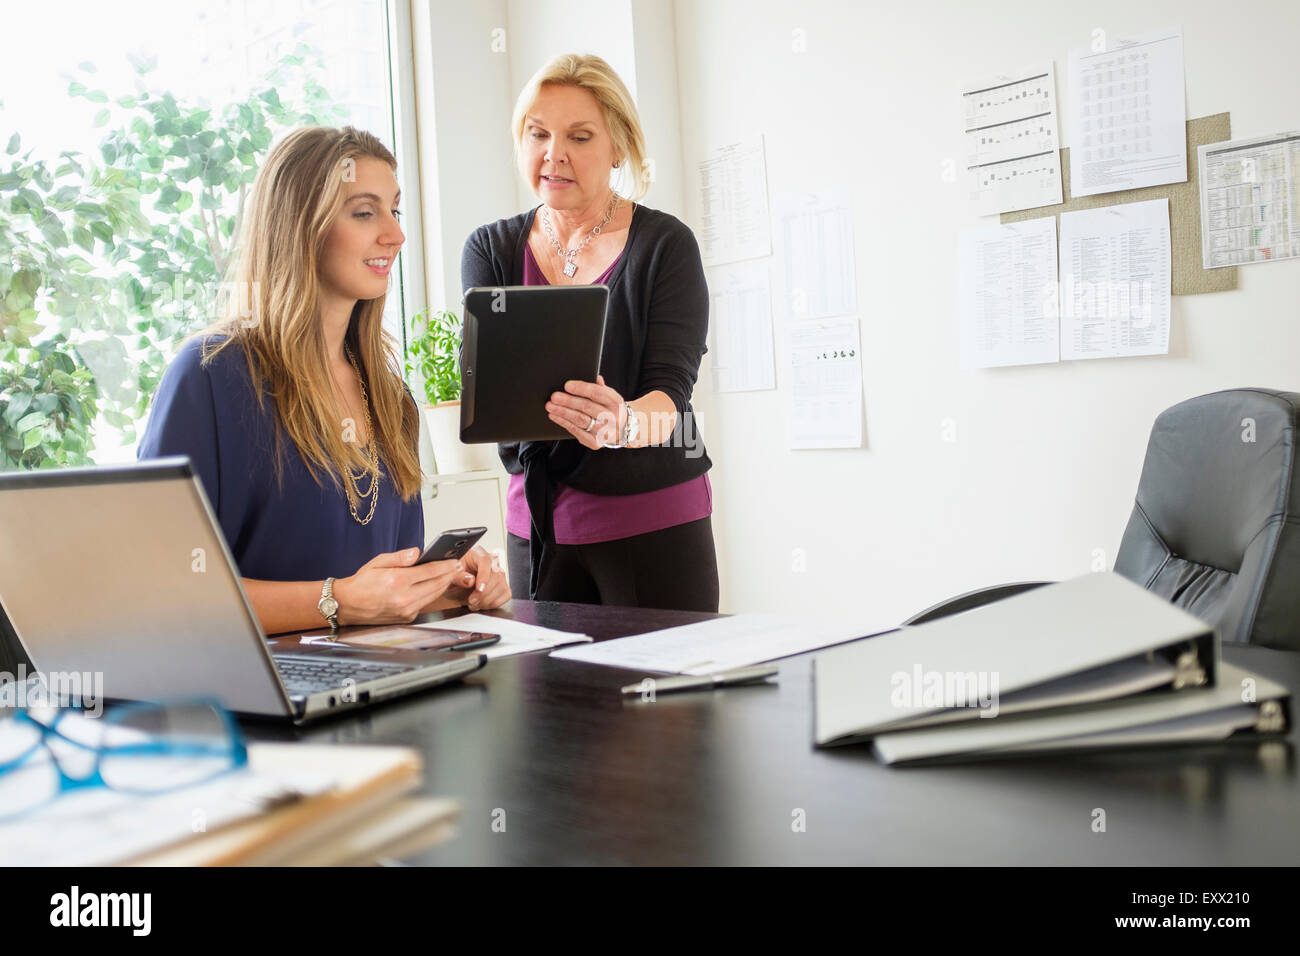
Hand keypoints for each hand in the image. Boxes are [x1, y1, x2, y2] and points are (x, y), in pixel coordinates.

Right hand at [333, 548, 467, 625]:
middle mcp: (403, 597)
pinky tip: (434, 587)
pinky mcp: (406, 618)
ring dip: (443, 585)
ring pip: (433, 596)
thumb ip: (399, 557)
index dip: (445, 566)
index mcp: (397, 581)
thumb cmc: (361, 583)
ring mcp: (406, 610)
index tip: (454, 561)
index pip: (430, 571)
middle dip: (449, 575)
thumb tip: (418, 552)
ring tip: (449, 575)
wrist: (347, 605)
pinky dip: (431, 595)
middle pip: (436, 585)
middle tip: (457, 567)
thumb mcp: (377, 562)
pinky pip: (424, 604)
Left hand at [440, 546, 510, 610]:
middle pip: (496, 576)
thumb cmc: (454, 576)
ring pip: (502, 586)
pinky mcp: (503, 585)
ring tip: (474, 604)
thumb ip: (458, 577)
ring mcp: (499, 574)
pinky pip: (506, 594)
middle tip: (471, 601)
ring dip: (488, 600)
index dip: (484, 576)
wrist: (455, 584)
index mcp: (477, 554)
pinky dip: (494, 603)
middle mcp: (491, 562)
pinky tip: (482, 604)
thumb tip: (471, 580)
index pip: (486, 561)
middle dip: (484, 593)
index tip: (479, 589)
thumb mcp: (450, 575)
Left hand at [546, 374, 624, 449]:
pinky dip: (563, 423)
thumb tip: (594, 376)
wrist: (621, 431)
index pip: (598, 393)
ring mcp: (604, 432)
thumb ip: (600, 387)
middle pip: (587, 407)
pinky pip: (576, 431)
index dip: (581, 388)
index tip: (567, 385)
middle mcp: (612, 418)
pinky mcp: (595, 442)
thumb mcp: (609, 397)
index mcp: (616, 402)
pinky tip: (554, 416)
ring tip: (550, 406)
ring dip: (563, 412)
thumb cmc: (610, 409)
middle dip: (568, 401)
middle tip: (554, 396)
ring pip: (580, 420)